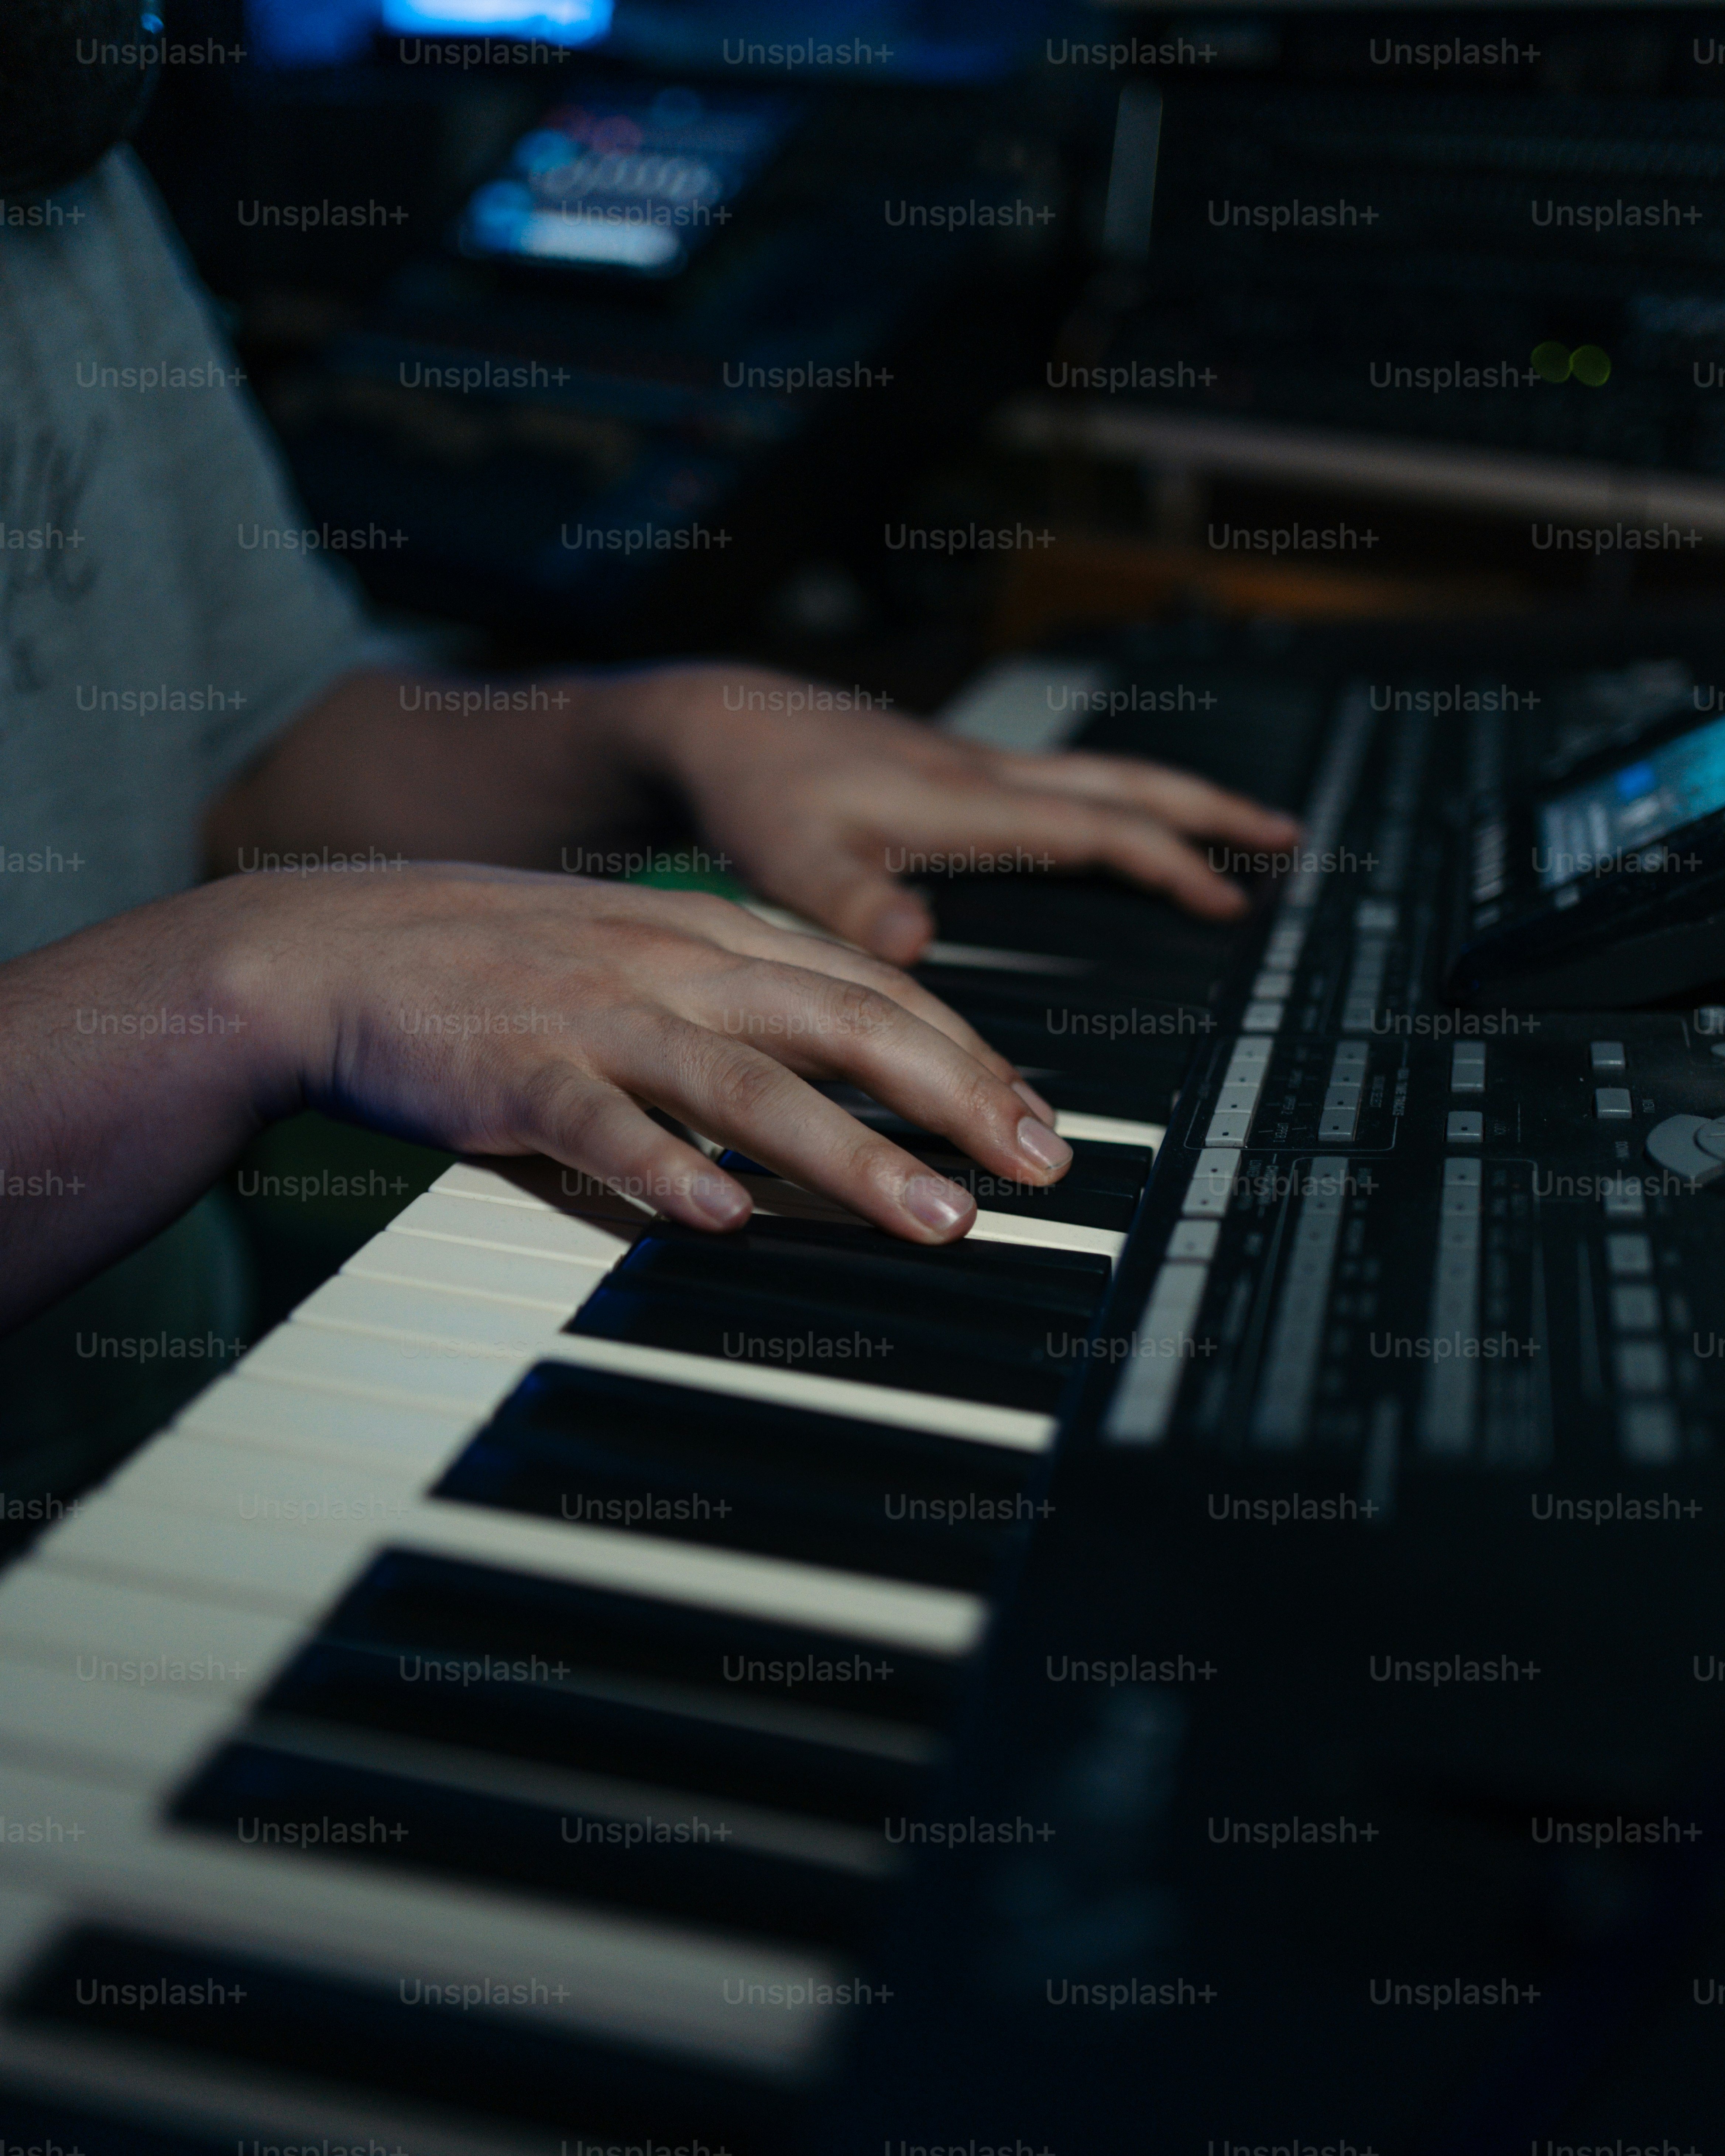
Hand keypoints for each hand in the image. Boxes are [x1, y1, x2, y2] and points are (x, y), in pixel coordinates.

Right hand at [234, 865, 1068, 1241]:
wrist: (336, 946)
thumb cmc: (501, 966)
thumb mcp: (638, 960)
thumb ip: (738, 1011)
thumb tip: (839, 1087)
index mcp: (708, 934)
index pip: (868, 987)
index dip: (965, 1052)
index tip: (1037, 1120)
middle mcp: (670, 965)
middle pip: (842, 1024)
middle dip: (955, 1096)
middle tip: (1039, 1166)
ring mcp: (594, 1016)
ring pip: (747, 1082)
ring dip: (851, 1155)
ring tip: (937, 1217)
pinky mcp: (514, 1073)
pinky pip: (600, 1125)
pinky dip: (663, 1169)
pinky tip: (722, 1217)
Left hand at [615, 663, 1301, 963]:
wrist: (712, 727)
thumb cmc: (749, 794)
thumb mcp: (787, 861)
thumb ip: (850, 907)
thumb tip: (920, 946)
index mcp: (961, 802)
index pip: (1094, 827)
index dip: (1169, 862)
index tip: (1230, 900)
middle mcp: (979, 775)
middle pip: (1123, 783)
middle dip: (1209, 812)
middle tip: (1284, 838)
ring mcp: (968, 767)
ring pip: (1095, 775)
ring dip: (1168, 799)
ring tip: (1229, 829)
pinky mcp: (946, 771)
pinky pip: (1057, 783)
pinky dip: (1108, 803)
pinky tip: (1109, 825)